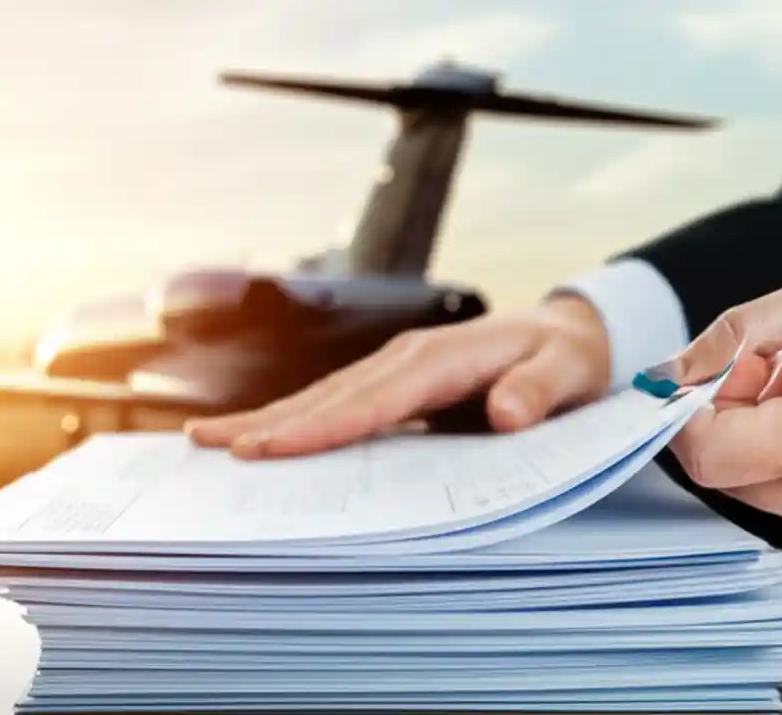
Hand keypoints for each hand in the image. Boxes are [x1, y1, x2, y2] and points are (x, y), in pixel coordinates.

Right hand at [184, 295, 611, 458]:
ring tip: (210, 440)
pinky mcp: (396, 385)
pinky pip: (339, 405)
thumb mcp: (571, 370)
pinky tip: (264, 436)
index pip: (373, 400)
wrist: (568, 332)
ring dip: (270, 420)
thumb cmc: (568, 355)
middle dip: (272, 423)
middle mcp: (408, 359)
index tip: (273, 448)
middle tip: (213, 447)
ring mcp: (397, 369)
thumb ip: (539, 390)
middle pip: (330, 397)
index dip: (321, 427)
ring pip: (324, 398)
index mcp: (443, 357)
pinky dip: (297, 421)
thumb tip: (505, 414)